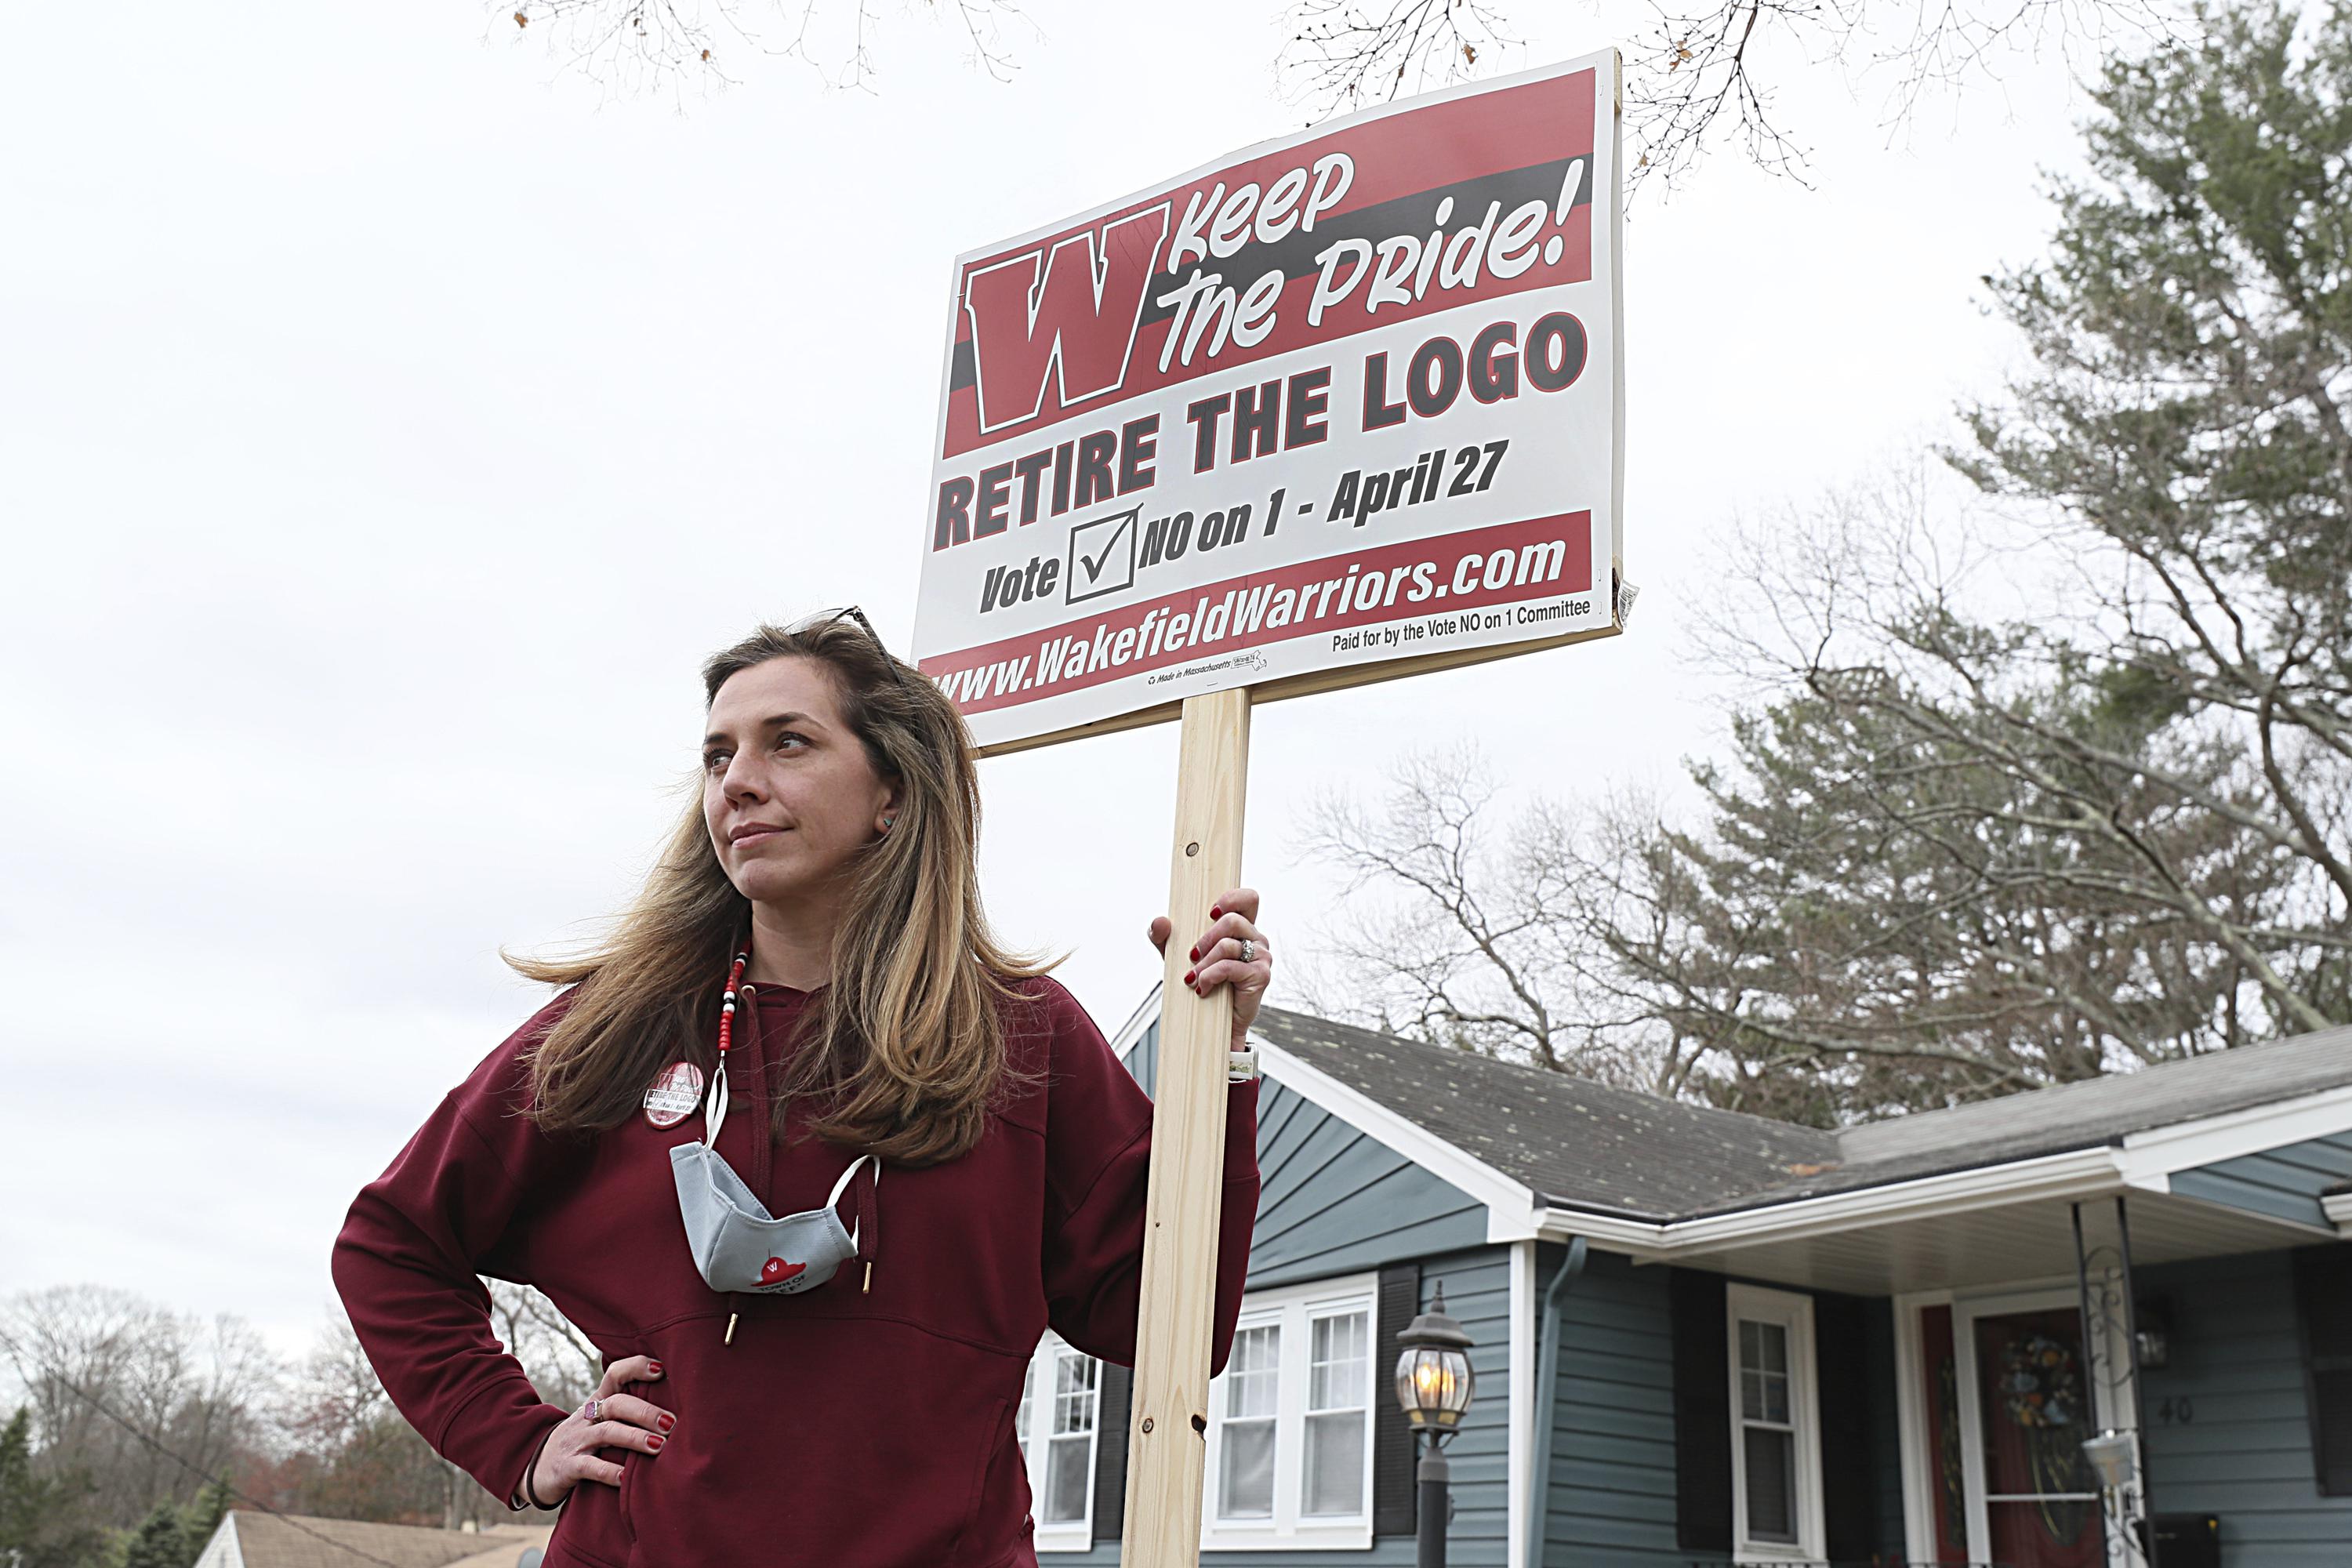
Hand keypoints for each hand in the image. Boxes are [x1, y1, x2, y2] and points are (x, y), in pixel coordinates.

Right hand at [526, 1355, 672, 1507]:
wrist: (536, 1468)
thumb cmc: (583, 1442)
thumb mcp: (599, 1421)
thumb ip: (627, 1412)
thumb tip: (674, 1408)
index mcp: (598, 1402)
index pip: (615, 1374)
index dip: (637, 1367)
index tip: (662, 1370)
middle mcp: (587, 1417)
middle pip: (616, 1404)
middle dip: (645, 1411)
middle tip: (671, 1423)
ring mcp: (576, 1441)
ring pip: (607, 1432)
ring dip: (635, 1438)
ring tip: (660, 1446)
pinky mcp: (567, 1467)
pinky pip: (589, 1467)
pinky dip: (609, 1472)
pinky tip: (627, 1477)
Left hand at [1148, 887, 1271, 1051]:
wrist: (1211, 1024)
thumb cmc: (1200, 984)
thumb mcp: (1176, 957)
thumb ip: (1164, 938)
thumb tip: (1160, 922)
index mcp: (1242, 929)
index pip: (1248, 899)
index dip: (1232, 898)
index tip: (1210, 912)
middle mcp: (1257, 940)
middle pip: (1233, 921)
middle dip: (1205, 939)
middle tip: (1191, 957)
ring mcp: (1262, 958)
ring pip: (1228, 945)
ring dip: (1204, 963)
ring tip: (1192, 979)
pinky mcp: (1260, 976)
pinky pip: (1229, 967)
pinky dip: (1209, 977)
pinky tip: (1203, 988)